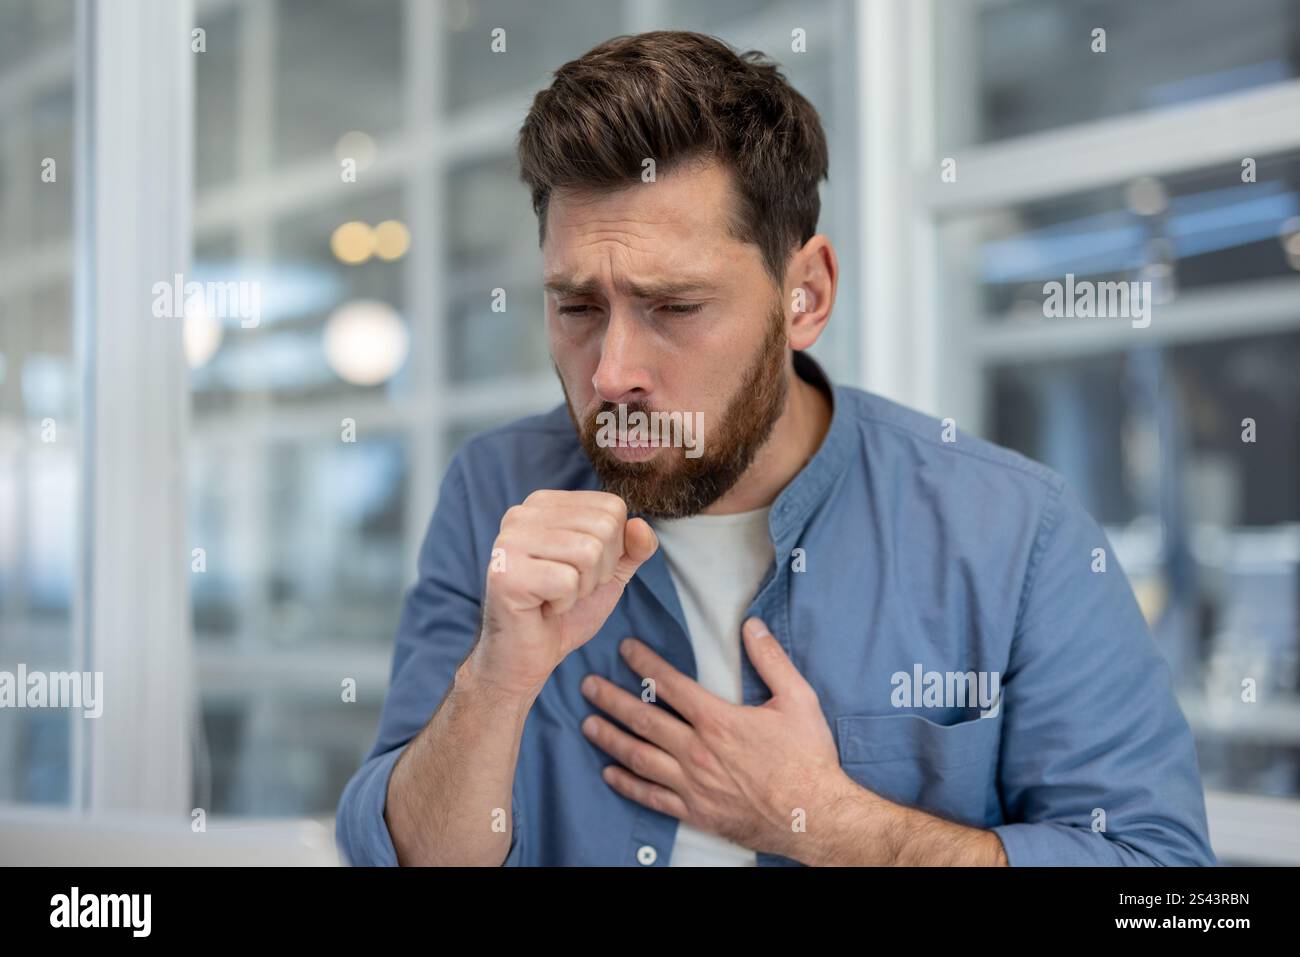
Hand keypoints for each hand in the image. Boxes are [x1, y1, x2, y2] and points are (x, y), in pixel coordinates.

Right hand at [469, 490, 658, 697]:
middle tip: (569, 588)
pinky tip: (542, 608)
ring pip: (588, 551)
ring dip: (583, 588)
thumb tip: (640, 525)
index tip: (581, 570)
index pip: (612, 506)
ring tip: (556, 597)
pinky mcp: (504, 573)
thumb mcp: (610, 573)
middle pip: (603, 527)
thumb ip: (633, 547)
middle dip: (600, 570)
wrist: (527, 657)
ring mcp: (508, 541)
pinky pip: (566, 581)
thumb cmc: (565, 611)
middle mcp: (521, 514)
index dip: (614, 549)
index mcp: (544, 504)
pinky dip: (564, 604)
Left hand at [579, 616, 859, 862]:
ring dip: (611, 738)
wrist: (814, 816)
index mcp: (719, 720)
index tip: (625, 650)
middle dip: (612, 699)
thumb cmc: (807, 758)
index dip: (644, 664)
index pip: (670, 685)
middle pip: (644, 719)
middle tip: (588, 686)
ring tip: (588, 724)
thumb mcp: (798, 699)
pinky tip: (610, 773)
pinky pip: (651, 796)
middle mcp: (698, 751)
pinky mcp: (695, 811)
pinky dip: (627, 784)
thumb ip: (771, 660)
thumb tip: (751, 625)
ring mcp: (693, 783)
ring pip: (639, 757)